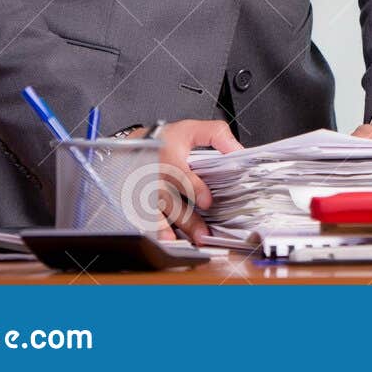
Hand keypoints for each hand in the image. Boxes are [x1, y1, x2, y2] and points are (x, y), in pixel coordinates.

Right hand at [149, 119, 242, 244]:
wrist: (133, 144)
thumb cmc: (166, 139)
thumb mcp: (191, 129)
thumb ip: (216, 135)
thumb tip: (238, 151)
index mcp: (170, 159)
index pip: (182, 177)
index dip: (195, 189)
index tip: (207, 202)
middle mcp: (157, 178)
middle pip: (174, 203)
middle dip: (189, 220)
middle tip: (203, 235)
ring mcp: (149, 194)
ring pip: (162, 215)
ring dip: (176, 230)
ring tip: (189, 242)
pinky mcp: (143, 203)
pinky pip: (150, 219)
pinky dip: (159, 231)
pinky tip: (167, 241)